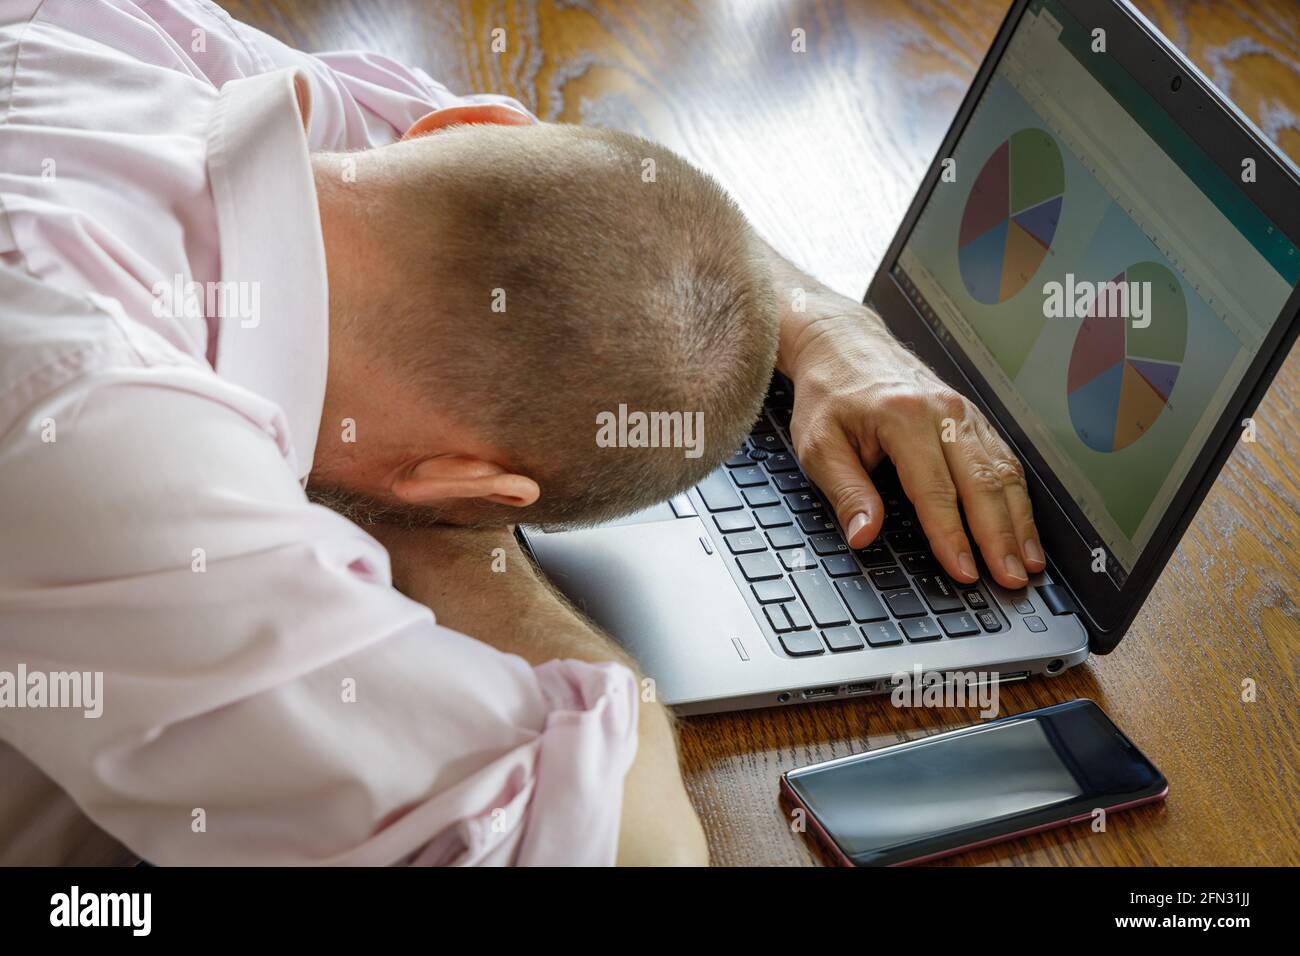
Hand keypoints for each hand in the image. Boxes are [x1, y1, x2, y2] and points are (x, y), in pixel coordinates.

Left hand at [782, 308, 1044, 589]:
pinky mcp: (970, 416)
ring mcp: (962, 411)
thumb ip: (846, 491)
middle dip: (1000, 537)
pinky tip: (1024, 526)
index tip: (965, 571)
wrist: (842, 342)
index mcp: (902, 416)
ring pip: (1002, 471)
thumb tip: (865, 535)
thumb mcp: (817, 444)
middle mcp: (942, 411)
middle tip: (1011, 579)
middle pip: (982, 482)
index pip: (935, 489)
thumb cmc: (829, 392)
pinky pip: (1003, 458)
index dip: (952, 535)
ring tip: (1027, 562)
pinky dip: (1017, 496)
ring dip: (1019, 521)